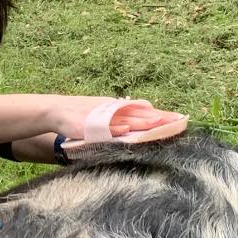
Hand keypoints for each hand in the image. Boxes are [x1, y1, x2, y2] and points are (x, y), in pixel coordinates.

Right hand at [50, 95, 185, 140]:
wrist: (56, 111)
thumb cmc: (82, 113)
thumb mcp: (107, 109)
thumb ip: (124, 111)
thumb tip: (147, 107)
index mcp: (119, 108)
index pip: (145, 111)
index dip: (162, 115)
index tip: (180, 118)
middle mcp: (114, 111)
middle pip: (141, 114)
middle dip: (160, 118)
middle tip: (179, 120)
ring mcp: (102, 118)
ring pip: (126, 120)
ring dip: (143, 122)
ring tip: (159, 123)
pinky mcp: (89, 127)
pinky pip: (105, 128)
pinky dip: (116, 129)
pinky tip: (127, 130)